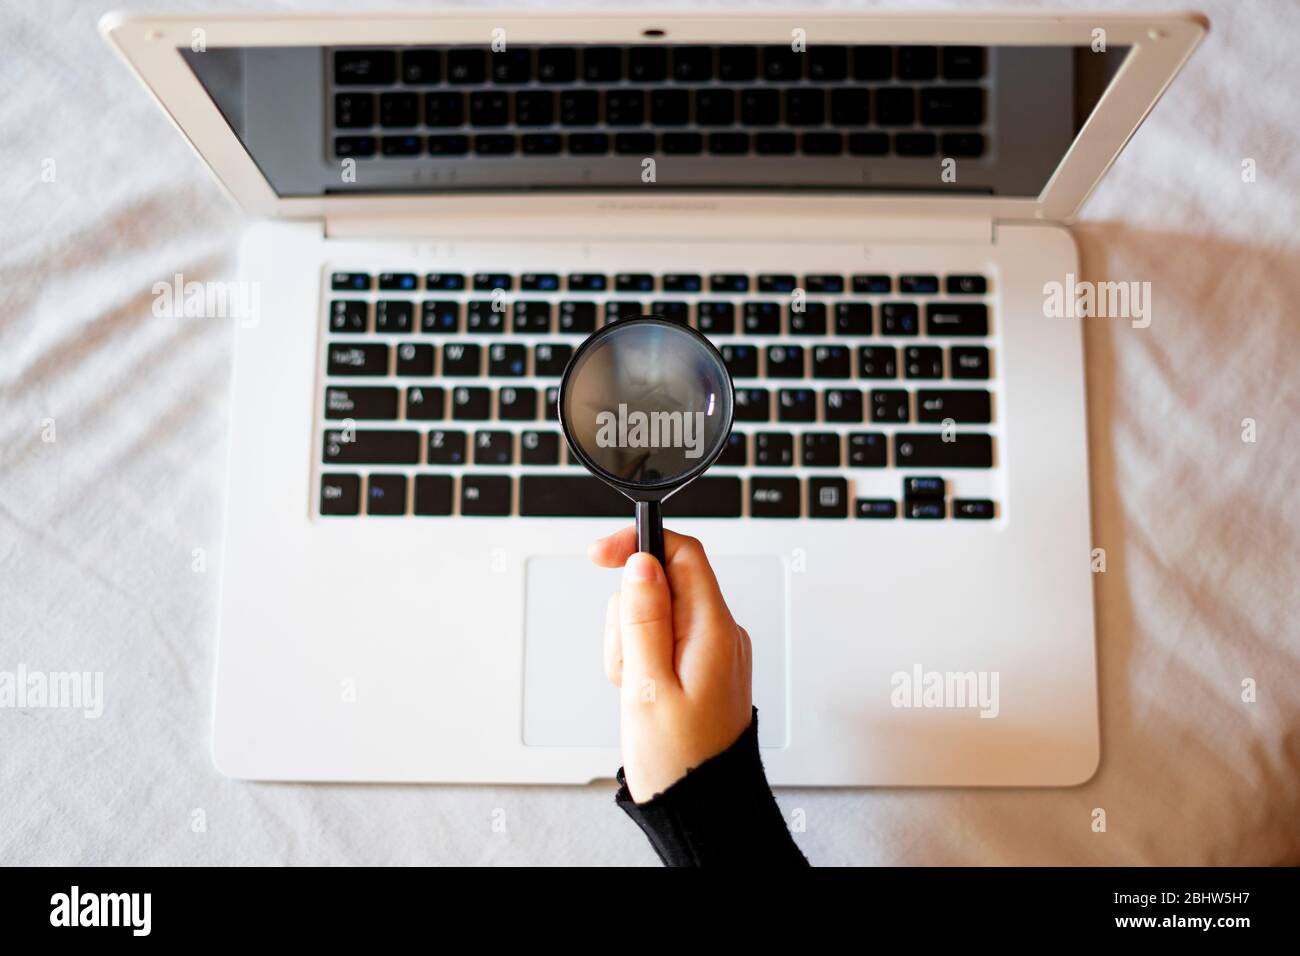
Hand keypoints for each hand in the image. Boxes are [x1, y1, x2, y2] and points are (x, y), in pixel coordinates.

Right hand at [588, 527, 752, 802]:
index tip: (600, 555)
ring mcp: (711, 650)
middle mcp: (719, 633)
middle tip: (627, 663)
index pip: (682, 553)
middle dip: (627, 615)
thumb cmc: (681, 761)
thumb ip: (643, 619)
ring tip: (636, 689)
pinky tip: (642, 694)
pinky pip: (661, 642)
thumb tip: (642, 563)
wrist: (702, 808)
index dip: (639, 544)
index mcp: (713, 630)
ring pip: (653, 615)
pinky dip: (641, 662)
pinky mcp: (700, 667)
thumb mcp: (648, 686)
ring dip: (630, 644)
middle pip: (660, 584)